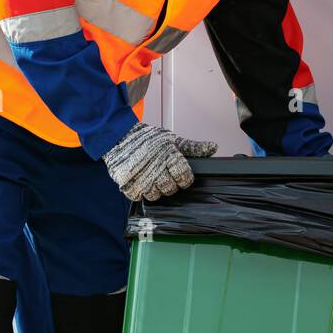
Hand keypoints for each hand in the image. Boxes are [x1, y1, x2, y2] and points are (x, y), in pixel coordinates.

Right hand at [103, 123, 217, 201]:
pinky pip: (137, 196)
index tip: (181, 177)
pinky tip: (139, 182)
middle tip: (164, 177)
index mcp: (168, 154)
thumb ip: (192, 147)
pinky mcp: (127, 182)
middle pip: (170, 189)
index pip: (184, 176)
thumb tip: (213, 148)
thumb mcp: (171, 140)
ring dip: (154, 190)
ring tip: (151, 180)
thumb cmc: (148, 139)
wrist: (119, 135)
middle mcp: (155, 166)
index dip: (184, 179)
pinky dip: (139, 191)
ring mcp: (140, 176)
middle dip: (170, 185)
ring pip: (155, 195)